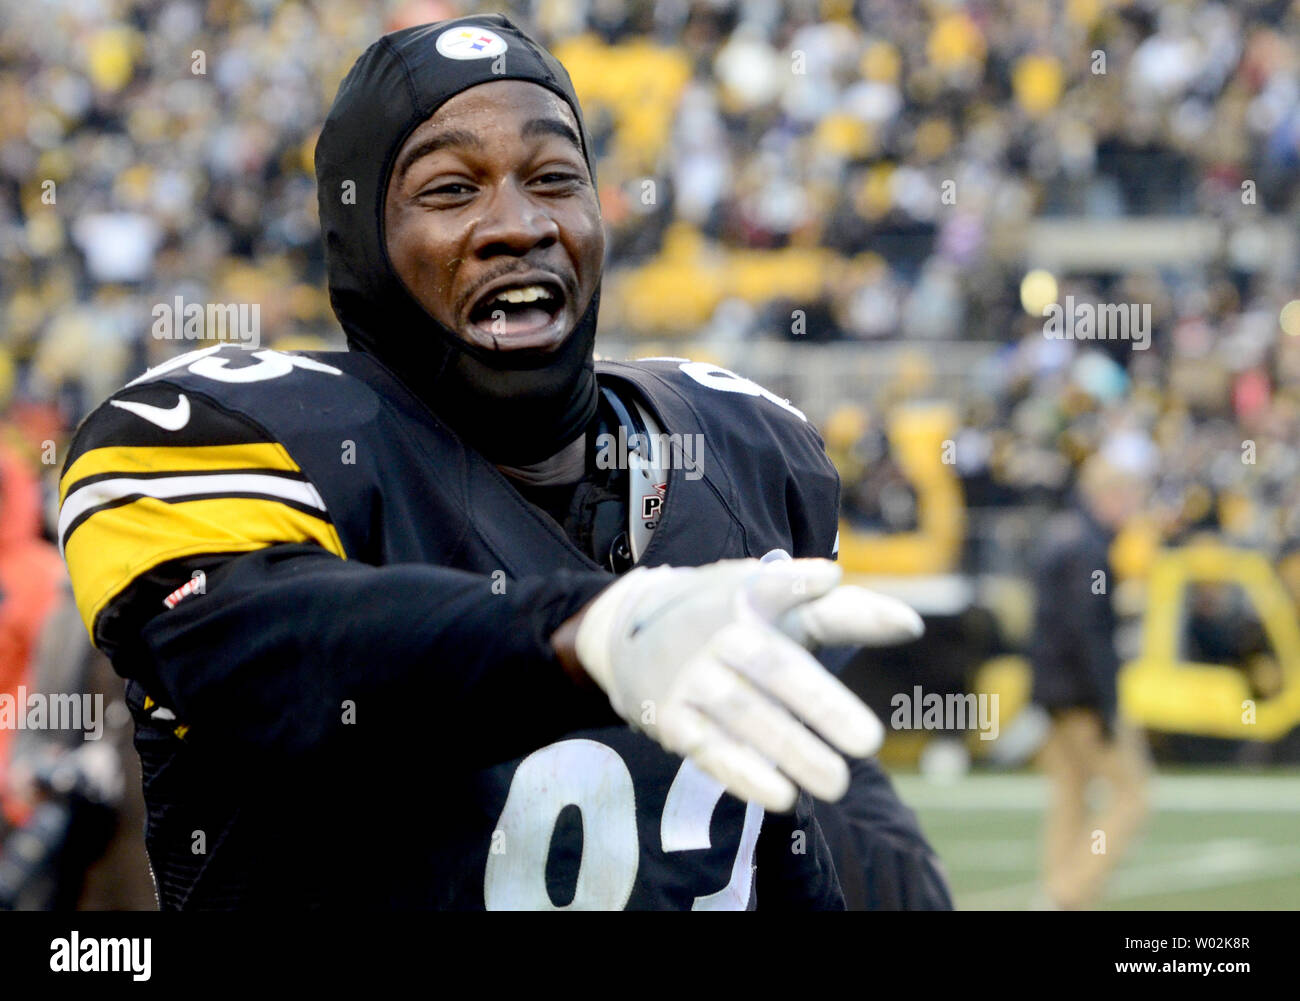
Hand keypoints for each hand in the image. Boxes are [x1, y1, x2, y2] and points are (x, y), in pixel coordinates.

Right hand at [571, 557, 922, 810]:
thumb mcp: (778, 604)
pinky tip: (781, 797)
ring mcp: (691, 677)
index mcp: (749, 596)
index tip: (829, 579)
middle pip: (772, 667)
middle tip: (869, 742)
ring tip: (837, 783)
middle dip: (819, 705)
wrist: (628, 631)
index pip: (776, 586)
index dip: (799, 583)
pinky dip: (742, 773)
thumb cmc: (728, 617)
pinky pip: (708, 748)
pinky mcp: (670, 717)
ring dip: (789, 751)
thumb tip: (912, 625)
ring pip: (744, 715)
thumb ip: (845, 614)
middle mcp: (718, 634)